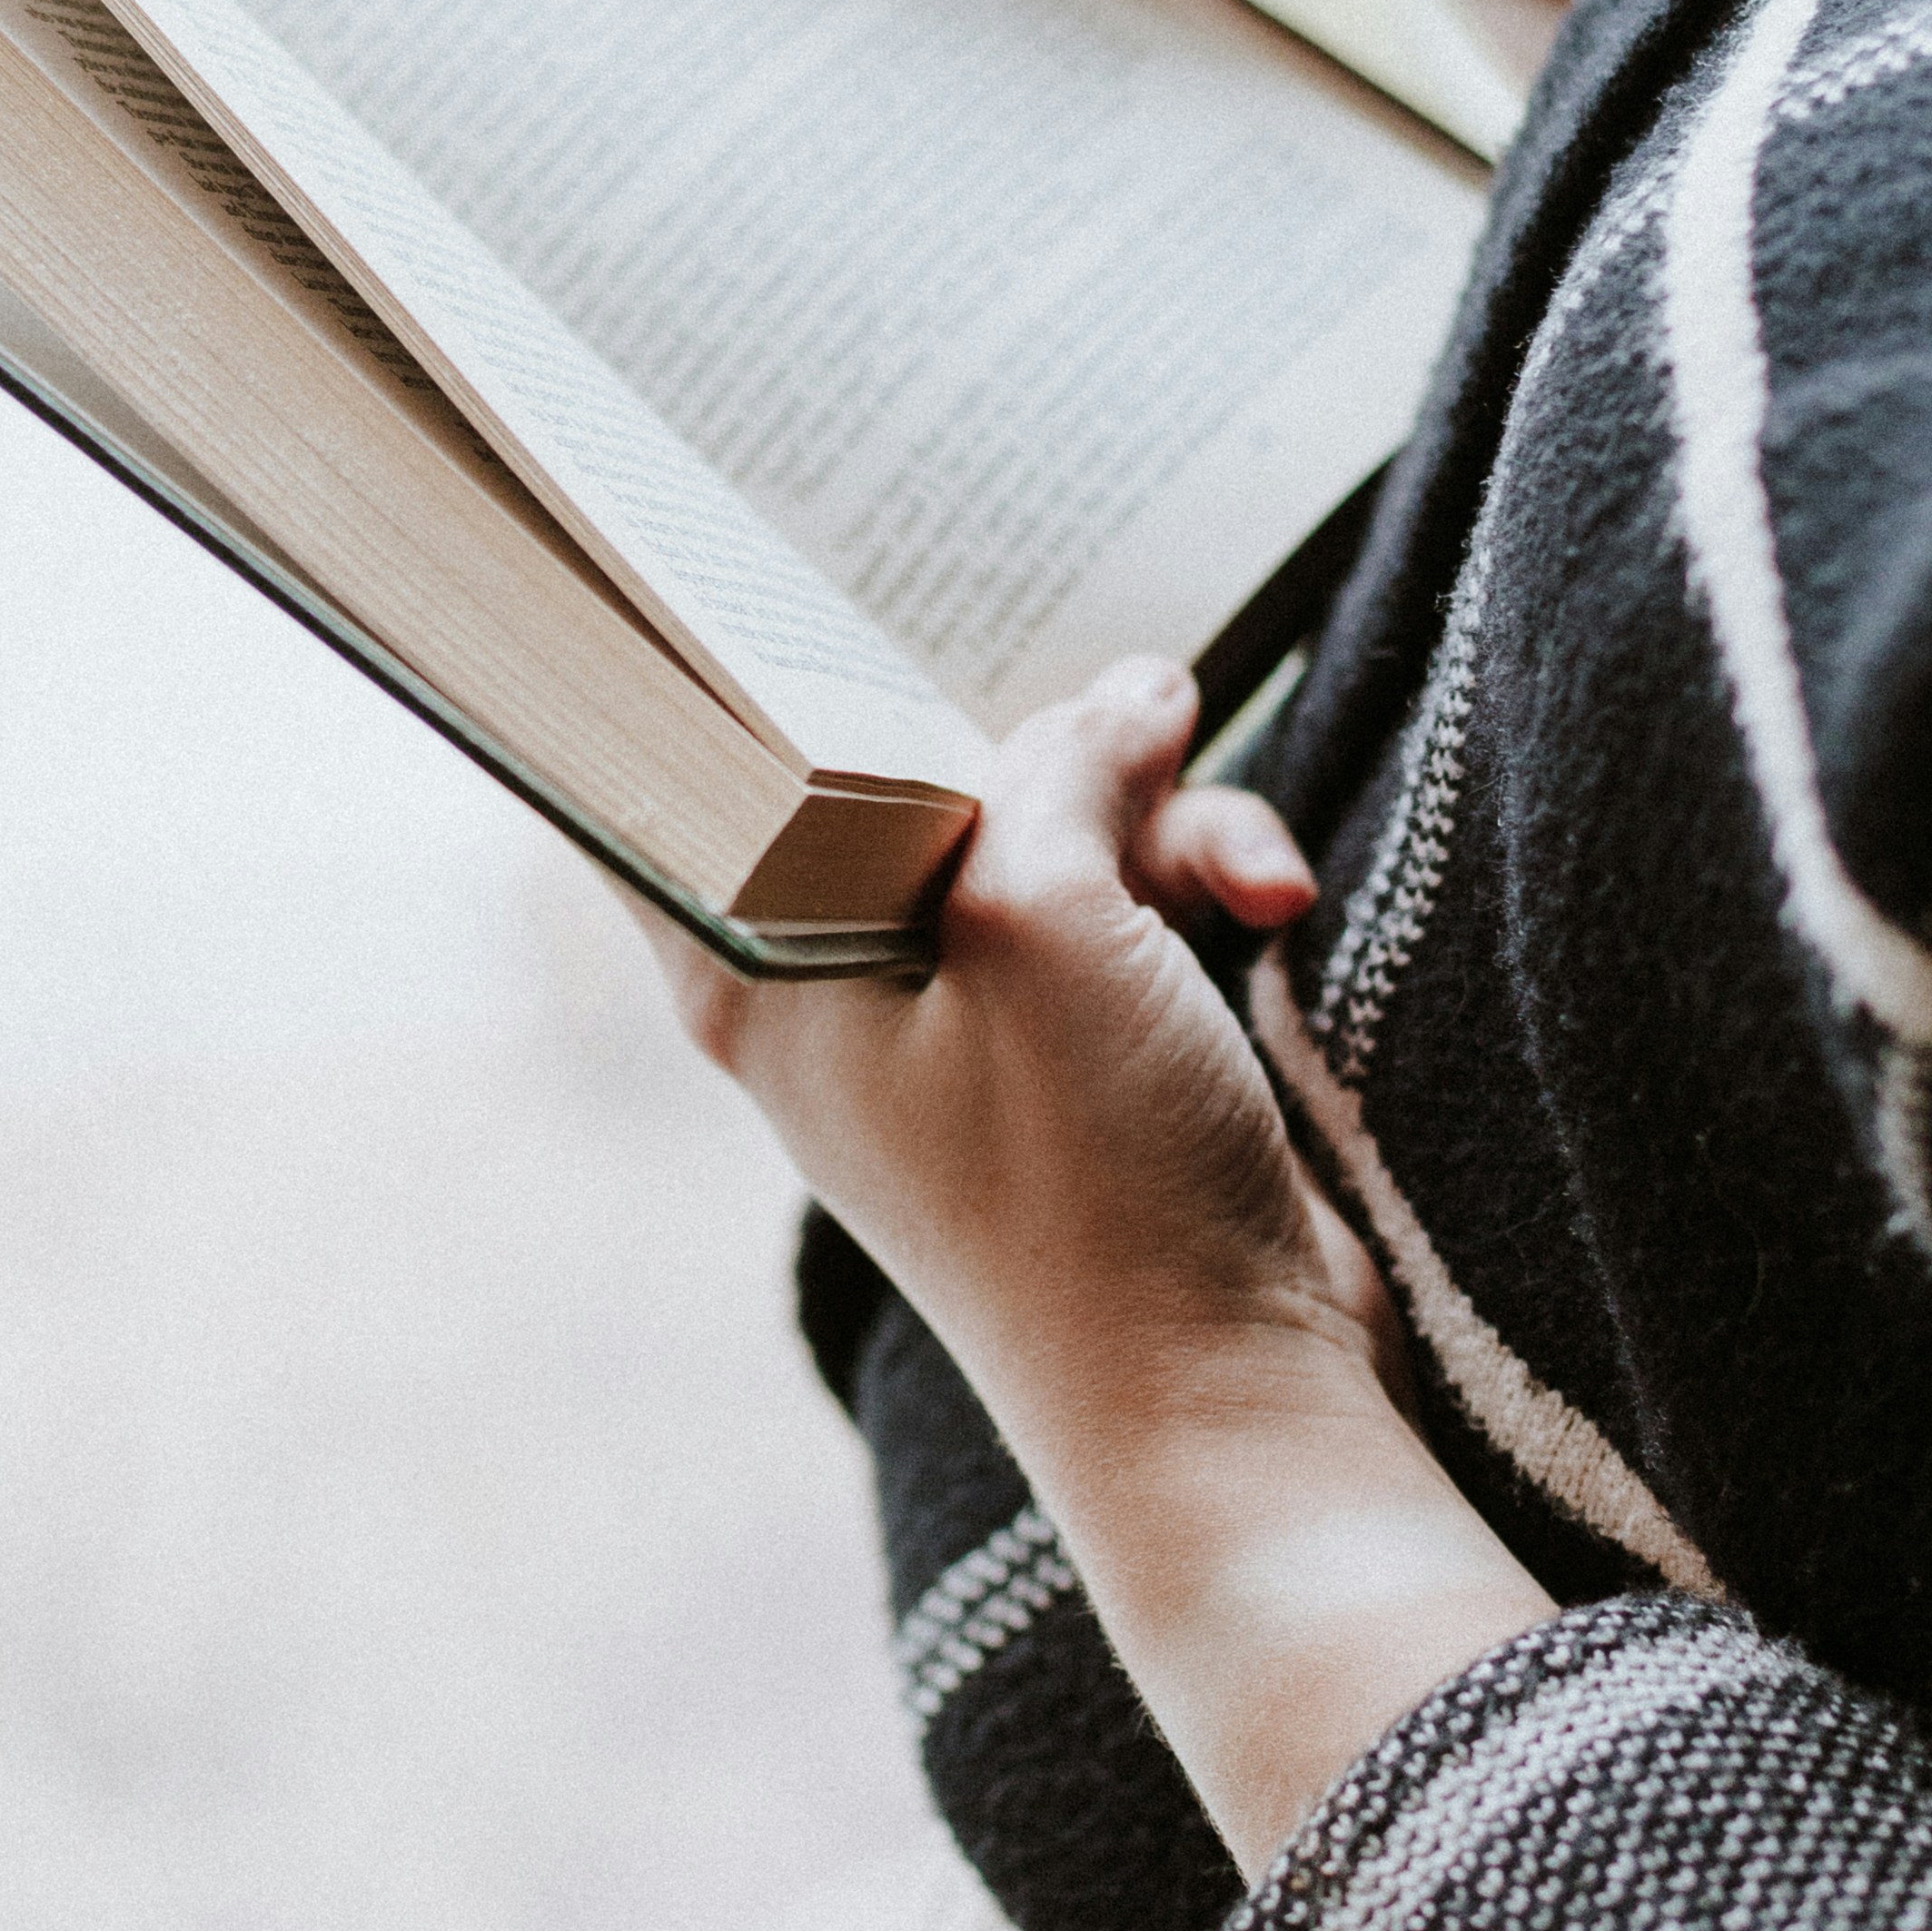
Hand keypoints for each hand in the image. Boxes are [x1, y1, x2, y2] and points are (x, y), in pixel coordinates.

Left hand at [639, 655, 1552, 1875]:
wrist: (1227, 1398)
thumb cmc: (1088, 1179)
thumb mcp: (1051, 917)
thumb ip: (1063, 767)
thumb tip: (1131, 694)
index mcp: (753, 967)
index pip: (655, 781)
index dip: (668, 662)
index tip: (666, 532)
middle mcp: (835, 986)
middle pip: (908, 764)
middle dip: (1050, 742)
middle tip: (1135, 728)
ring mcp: (961, 1018)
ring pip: (1048, 817)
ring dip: (1167, 818)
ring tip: (1249, 883)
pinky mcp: (1075, 1045)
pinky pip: (1124, 895)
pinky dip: (1201, 881)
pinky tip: (1276, 907)